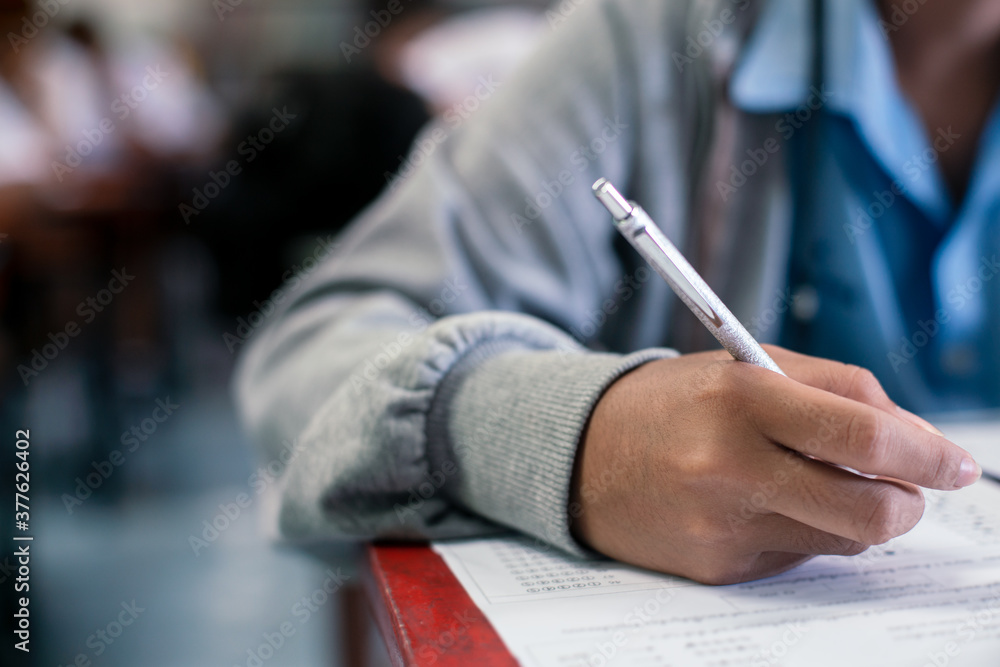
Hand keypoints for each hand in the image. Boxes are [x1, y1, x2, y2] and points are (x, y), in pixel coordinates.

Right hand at [569, 346, 981, 584]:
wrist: (581, 455)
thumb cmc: (673, 403)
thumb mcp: (746, 366)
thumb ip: (837, 390)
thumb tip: (917, 441)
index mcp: (739, 397)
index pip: (863, 432)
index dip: (926, 453)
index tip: (955, 465)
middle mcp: (729, 465)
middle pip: (870, 509)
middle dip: (908, 502)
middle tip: (906, 485)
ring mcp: (721, 524)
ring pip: (843, 538)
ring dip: (856, 513)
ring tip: (816, 481)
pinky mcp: (716, 566)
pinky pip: (798, 556)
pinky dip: (802, 529)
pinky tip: (760, 504)